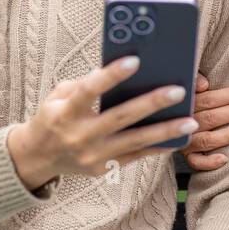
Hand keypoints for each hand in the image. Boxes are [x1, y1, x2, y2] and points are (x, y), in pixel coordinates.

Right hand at [8, 55, 198, 189]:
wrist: (38, 158)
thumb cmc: (53, 117)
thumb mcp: (58, 96)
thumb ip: (85, 84)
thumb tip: (122, 71)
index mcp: (65, 113)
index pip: (89, 91)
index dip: (111, 76)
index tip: (135, 60)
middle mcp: (80, 136)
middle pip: (120, 118)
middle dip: (151, 104)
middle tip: (178, 91)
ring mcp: (93, 156)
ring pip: (135, 142)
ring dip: (165, 131)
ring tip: (190, 121)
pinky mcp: (104, 169)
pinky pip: (136, 156)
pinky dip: (158, 147)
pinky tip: (178, 137)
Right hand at [179, 72, 228, 171]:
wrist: (162, 120)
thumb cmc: (185, 97)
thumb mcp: (185, 82)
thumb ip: (194, 78)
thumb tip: (204, 85)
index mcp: (184, 104)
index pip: (207, 99)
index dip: (227, 95)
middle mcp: (183, 123)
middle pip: (210, 118)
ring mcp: (185, 140)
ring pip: (207, 139)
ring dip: (227, 135)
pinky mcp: (186, 155)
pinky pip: (197, 162)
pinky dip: (210, 162)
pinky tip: (224, 159)